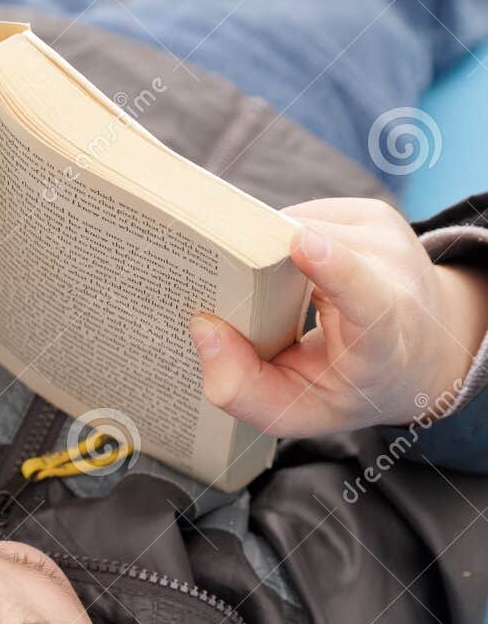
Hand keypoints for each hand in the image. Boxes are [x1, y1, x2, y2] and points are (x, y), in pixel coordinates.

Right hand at [189, 198, 487, 435]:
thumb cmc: (351, 385)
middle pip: (314, 253)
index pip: (367, 302)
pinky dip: (283, 243)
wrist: (421, 349)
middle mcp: (396, 279)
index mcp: (383, 343)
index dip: (334, 270)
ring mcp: (388, 237)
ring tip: (272, 294)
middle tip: (222, 292)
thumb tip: (201, 326)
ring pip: (298, 226)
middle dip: (257, 261)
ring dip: (267, 256)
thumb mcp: (298, 412)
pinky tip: (294, 272)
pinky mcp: (373, 211)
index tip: (300, 244)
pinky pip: (304, 215)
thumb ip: (243, 389)